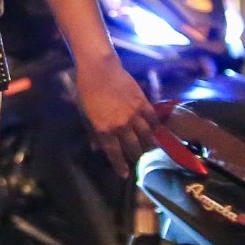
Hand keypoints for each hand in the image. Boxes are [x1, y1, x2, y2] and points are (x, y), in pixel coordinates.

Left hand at [74, 53, 156, 171]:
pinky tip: (159, 132)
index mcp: (103, 129)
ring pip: (146, 135)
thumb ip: (93, 133)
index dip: (120, 165)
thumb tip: (95, 149)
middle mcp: (120, 125)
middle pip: (132, 146)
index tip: (126, 174)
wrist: (100, 69)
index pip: (113, 153)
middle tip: (141, 162)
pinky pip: (153, 118)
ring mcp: (133, 114)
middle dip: (137, 156)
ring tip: (153, 151)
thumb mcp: (85, 115)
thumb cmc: (87, 91)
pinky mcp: (143, 102)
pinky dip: (157, 126)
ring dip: (150, 145)